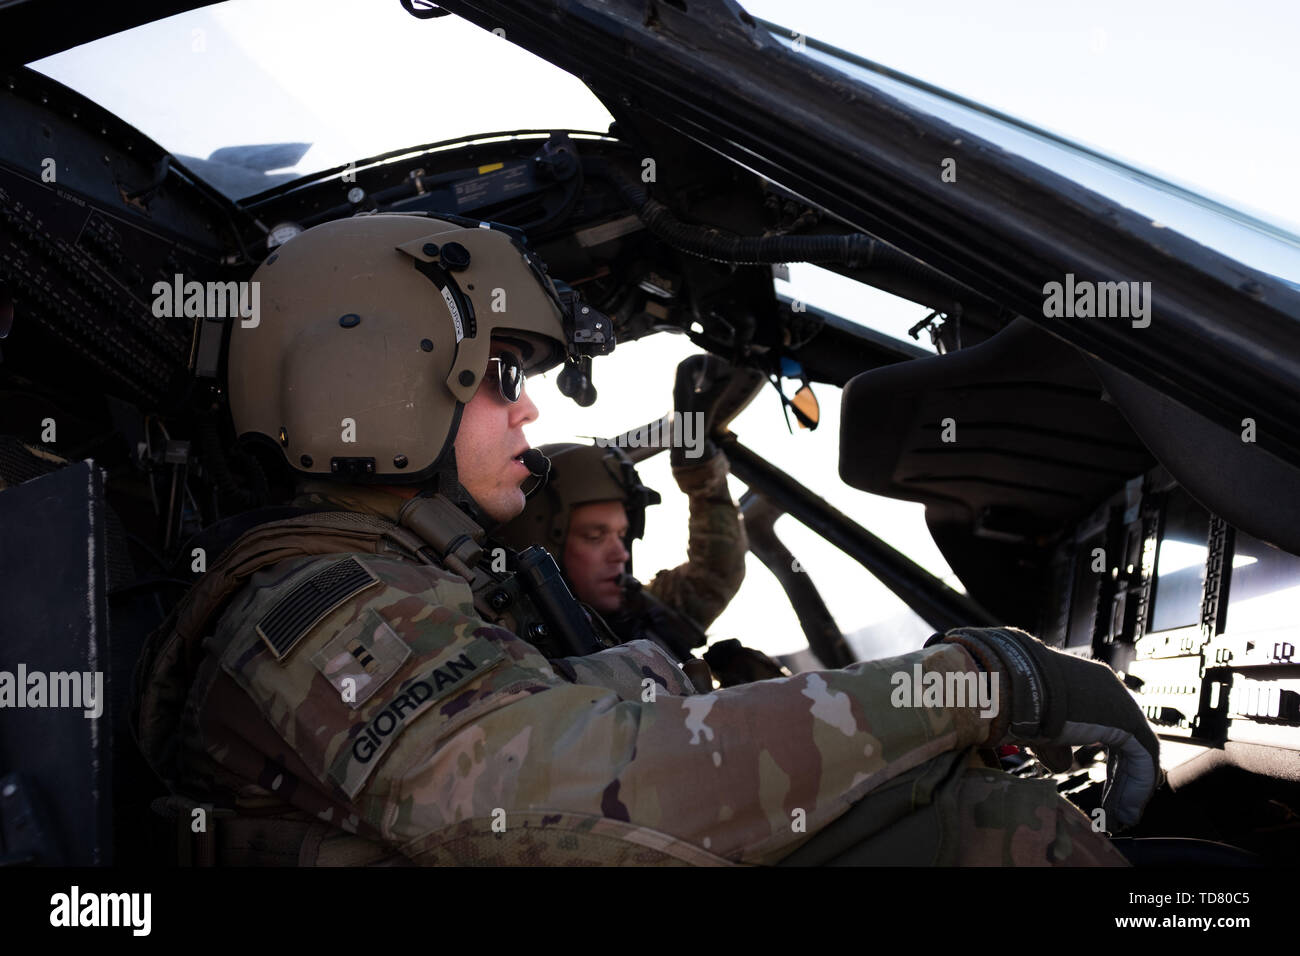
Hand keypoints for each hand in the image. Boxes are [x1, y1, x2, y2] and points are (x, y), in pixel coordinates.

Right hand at [926, 626, 1160, 828]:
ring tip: (1119, 818)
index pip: (1107, 726)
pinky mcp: (1124, 720)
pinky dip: (1135, 787)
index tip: (1104, 790)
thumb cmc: (1008, 699)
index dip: (1108, 761)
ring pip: (1135, 752)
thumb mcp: (1034, 726)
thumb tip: (1062, 766)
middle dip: (1120, 777)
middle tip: (1114, 809)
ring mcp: (1118, 701)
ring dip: (1128, 787)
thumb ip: (1054, 745)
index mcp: (1083, 684)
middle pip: (1125, 741)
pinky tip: (1124, 812)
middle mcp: (1106, 687)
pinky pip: (1141, 759)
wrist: (1008, 683)